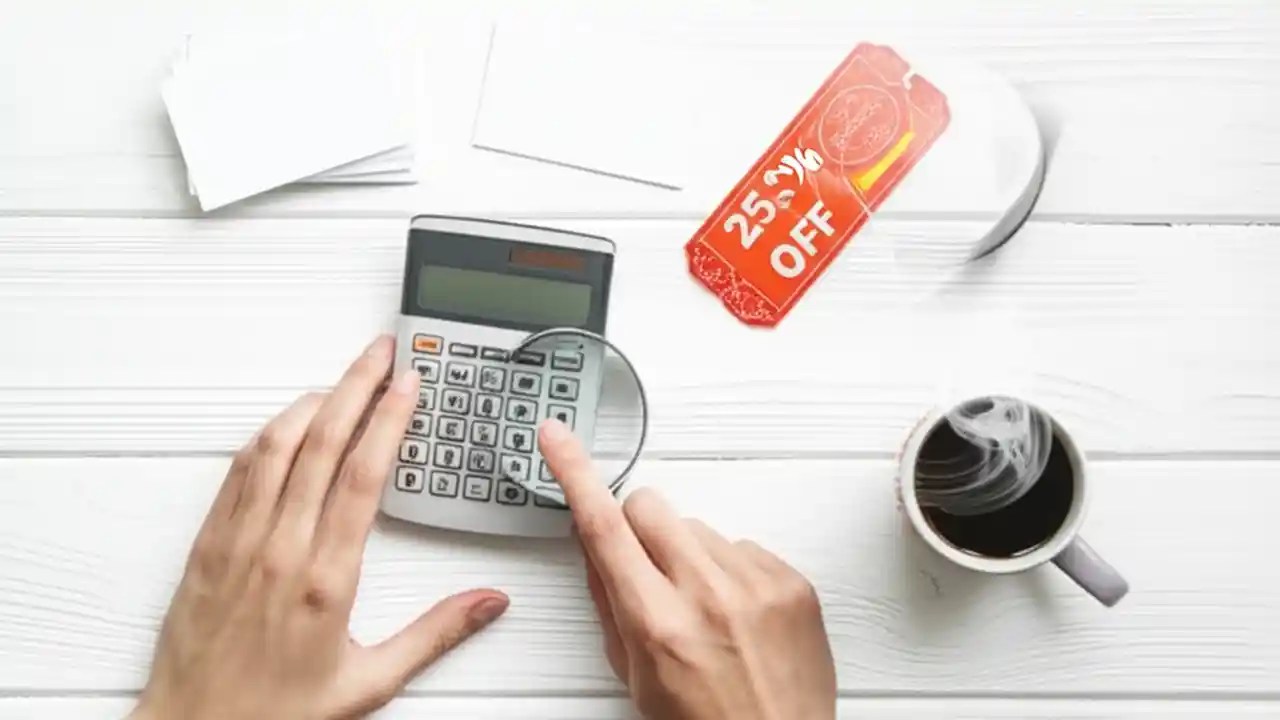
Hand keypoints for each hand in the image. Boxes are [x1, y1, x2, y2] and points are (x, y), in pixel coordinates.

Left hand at [131, 336, 508, 719]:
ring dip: (311, 401)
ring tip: (341, 378)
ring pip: (276, 447)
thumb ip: (435, 635)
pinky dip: (268, 434)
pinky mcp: (208, 545)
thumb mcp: (370, 682)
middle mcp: (279, 549)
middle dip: (356, 386)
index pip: (363, 474)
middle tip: (381, 353)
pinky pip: (239, 471)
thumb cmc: (272, 715)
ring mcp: (238, 541)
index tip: (408, 385)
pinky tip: (286, 423)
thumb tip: (487, 603)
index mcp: (325, 579)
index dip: (388, 419)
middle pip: (321, 442)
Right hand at [538, 421, 836, 719]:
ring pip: (698, 527)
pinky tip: (738, 614)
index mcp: (657, 623)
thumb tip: (594, 548)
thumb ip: (609, 604)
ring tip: (706, 612)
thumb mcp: (636, 679)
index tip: (559, 437)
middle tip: (647, 571)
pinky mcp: (792, 582)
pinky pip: (744, 547)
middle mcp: (707, 595)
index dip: (575, 473)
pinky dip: (733, 572)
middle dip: (637, 529)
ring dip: (690, 556)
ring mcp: (756, 585)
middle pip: (651, 508)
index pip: (603, 526)